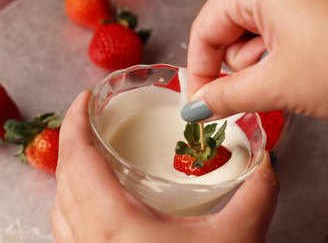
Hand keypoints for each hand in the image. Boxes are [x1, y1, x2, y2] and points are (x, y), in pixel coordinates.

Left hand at [51, 90, 278, 242]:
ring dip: (70, 169)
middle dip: (73, 139)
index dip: (74, 123)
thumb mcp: (238, 239)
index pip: (79, 162)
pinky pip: (67, 225)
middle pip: (65, 178)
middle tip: (91, 116)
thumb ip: (257, 193)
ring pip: (60, 203)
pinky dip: (72, 198)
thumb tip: (267, 162)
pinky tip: (91, 193)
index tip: (84, 98)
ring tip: (90, 148)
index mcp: (118, 228)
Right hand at [186, 0, 327, 120]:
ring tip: (288, 82)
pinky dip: (276, 65)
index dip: (198, 69)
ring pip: (251, 42)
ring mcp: (293, 2)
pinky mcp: (308, 15)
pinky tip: (298, 75)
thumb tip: (195, 108)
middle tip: (253, 95)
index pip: (205, 29)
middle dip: (236, 71)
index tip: (198, 102)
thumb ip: (227, 97)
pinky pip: (274, 42)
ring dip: (259, 71)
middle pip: (227, 35)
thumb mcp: (278, 84)